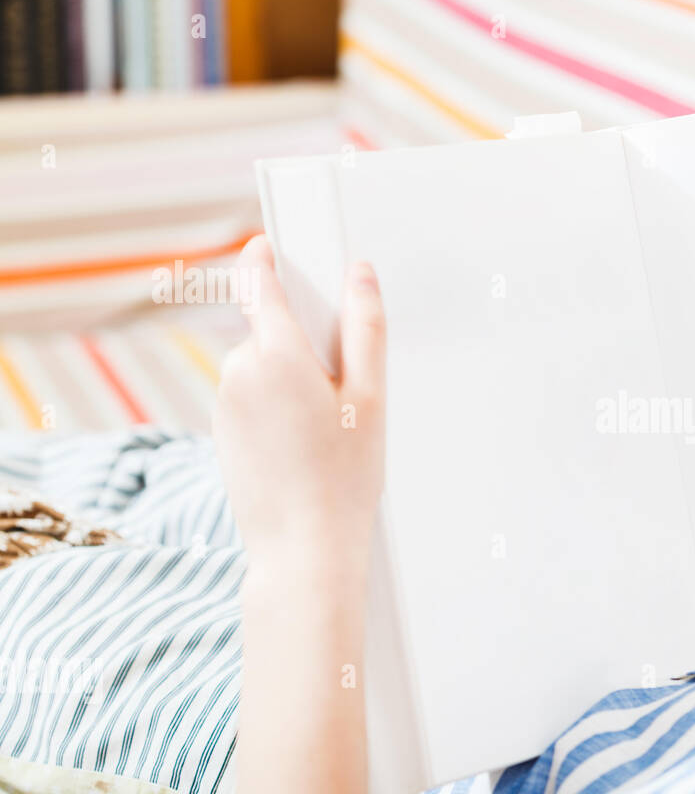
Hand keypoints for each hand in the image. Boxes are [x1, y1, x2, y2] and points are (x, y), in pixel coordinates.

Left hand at [217, 235, 383, 793]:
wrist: (302, 552)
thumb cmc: (342, 482)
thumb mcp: (371, 399)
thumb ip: (365, 329)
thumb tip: (361, 275)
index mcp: (275, 354)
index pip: (258, 279)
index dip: (267, 254)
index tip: (277, 240)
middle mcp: (238, 371)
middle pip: (271, 327)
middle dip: (304, 339)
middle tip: (346, 381)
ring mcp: (226, 403)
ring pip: (264, 365)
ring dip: (294, 377)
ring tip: (331, 426)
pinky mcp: (224, 430)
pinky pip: (255, 397)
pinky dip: (280, 406)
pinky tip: (309, 445)